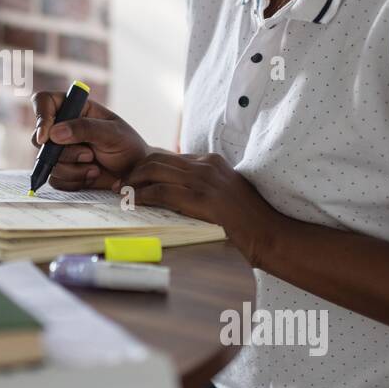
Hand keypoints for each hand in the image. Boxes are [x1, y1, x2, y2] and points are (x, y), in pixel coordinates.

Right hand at [29, 92, 152, 190]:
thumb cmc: (127, 146)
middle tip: (89, 155)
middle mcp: (63, 128)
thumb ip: (85, 128)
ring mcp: (60, 151)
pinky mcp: (62, 171)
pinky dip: (73, 181)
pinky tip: (91, 176)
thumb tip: (54, 133)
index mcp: (75, 109)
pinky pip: (54, 179)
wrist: (135, 174)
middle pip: (39, 138)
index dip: (41, 117)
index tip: (46, 137)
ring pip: (47, 162)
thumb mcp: (111, 132)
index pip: (44, 102)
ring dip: (72, 169)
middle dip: (64, 152)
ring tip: (95, 167)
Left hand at [116, 151, 283, 265]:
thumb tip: (174, 191)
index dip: (147, 165)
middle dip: (134, 170)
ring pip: (154, 171)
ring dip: (133, 181)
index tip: (133, 176)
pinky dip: (142, 195)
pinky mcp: (199, 198)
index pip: (169, 156)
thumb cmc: (247, 218)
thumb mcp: (224, 191)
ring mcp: (203, 180)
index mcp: (211, 161)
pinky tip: (134, 202)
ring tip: (123, 192)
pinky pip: (161, 191)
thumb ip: (203, 185)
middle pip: (157, 159)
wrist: (267, 231)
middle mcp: (205, 165)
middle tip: (121, 184)